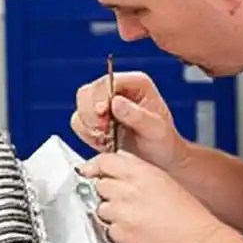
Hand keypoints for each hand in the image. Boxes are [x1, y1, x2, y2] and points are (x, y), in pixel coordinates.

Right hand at [70, 71, 186, 170]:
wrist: (159, 161)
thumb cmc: (163, 143)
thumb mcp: (156, 130)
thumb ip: (137, 116)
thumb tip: (116, 102)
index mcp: (136, 84)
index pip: (107, 81)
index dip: (100, 97)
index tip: (103, 113)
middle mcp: (118, 91)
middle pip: (88, 92)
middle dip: (92, 113)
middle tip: (104, 129)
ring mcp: (104, 105)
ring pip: (81, 108)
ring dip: (89, 126)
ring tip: (107, 137)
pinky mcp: (95, 121)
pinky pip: (78, 123)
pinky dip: (87, 134)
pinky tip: (103, 141)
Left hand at [79, 151, 227, 242]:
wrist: (196, 241)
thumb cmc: (186, 214)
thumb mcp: (163, 180)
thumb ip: (137, 168)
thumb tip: (117, 160)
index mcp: (141, 173)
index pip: (105, 161)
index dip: (96, 166)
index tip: (91, 171)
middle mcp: (128, 191)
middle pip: (99, 185)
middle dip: (107, 192)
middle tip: (124, 201)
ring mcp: (122, 214)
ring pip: (101, 208)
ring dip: (111, 213)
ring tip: (133, 218)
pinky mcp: (119, 234)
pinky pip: (107, 230)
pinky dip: (117, 231)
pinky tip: (135, 231)